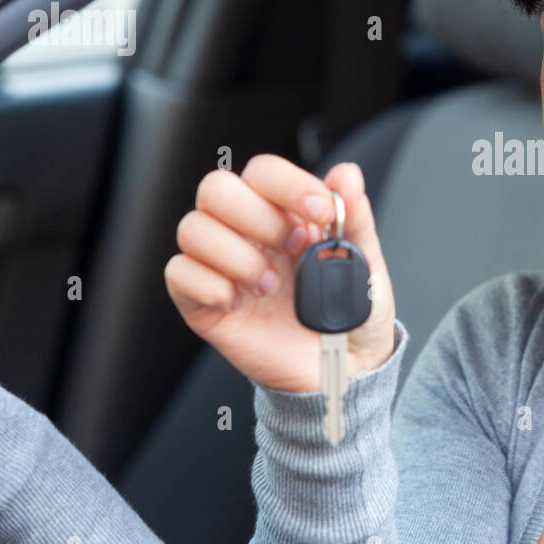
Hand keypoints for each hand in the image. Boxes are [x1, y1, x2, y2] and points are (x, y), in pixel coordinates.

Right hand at [164, 157, 396, 393]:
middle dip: (257, 216)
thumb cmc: (352, 314)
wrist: (344, 371)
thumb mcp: (365, 265)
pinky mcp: (203, 302)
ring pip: (192, 228)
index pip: (263, 172)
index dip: (287, 183)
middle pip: (216, 188)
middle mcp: (246, 233)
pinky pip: (178, 274)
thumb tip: (347, 175)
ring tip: (270, 284)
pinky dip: (209, 284)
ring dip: (236, 255)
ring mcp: (222, 266)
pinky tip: (240, 302)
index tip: (319, 210)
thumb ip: (356, 218)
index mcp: (284, 213)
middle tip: (293, 247)